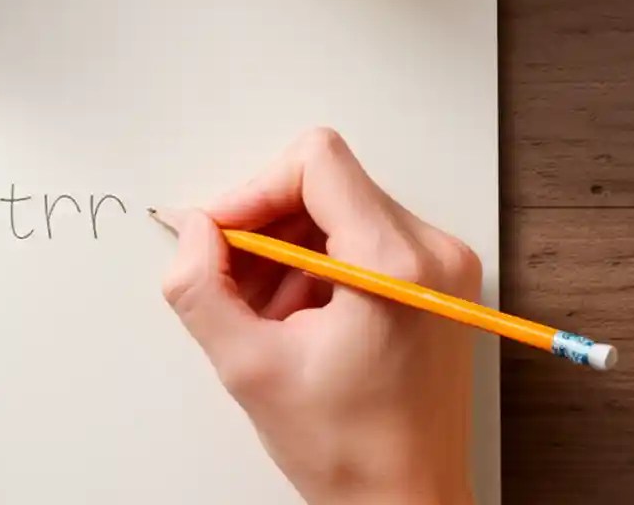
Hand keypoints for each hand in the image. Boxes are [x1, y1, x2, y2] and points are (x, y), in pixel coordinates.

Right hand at [158, 128, 479, 504]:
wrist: (406, 501)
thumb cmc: (350, 450)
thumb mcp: (248, 367)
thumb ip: (200, 287)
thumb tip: (192, 230)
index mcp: (395, 264)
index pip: (316, 162)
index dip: (252, 190)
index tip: (222, 233)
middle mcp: (432, 252)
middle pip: (324, 183)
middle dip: (264, 229)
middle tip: (234, 284)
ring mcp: (440, 265)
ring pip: (337, 210)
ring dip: (285, 251)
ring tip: (268, 316)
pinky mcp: (435, 280)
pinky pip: (360, 238)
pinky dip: (314, 266)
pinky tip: (297, 320)